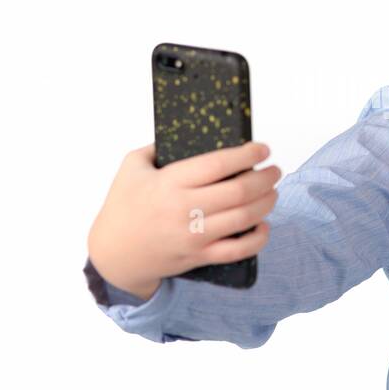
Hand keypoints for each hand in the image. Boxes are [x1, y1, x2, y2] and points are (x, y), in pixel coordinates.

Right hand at [87, 140, 280, 299]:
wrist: (114, 255)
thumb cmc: (123, 207)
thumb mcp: (131, 167)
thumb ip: (157, 147)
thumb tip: (189, 133)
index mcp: (169, 182)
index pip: (218, 164)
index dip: (247, 154)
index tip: (262, 149)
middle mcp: (184, 209)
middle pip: (238, 192)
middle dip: (265, 178)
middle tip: (274, 170)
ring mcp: (193, 235)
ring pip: (243, 218)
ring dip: (266, 203)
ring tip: (273, 192)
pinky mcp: (199, 256)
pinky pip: (237, 251)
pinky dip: (257, 239)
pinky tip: (263, 225)